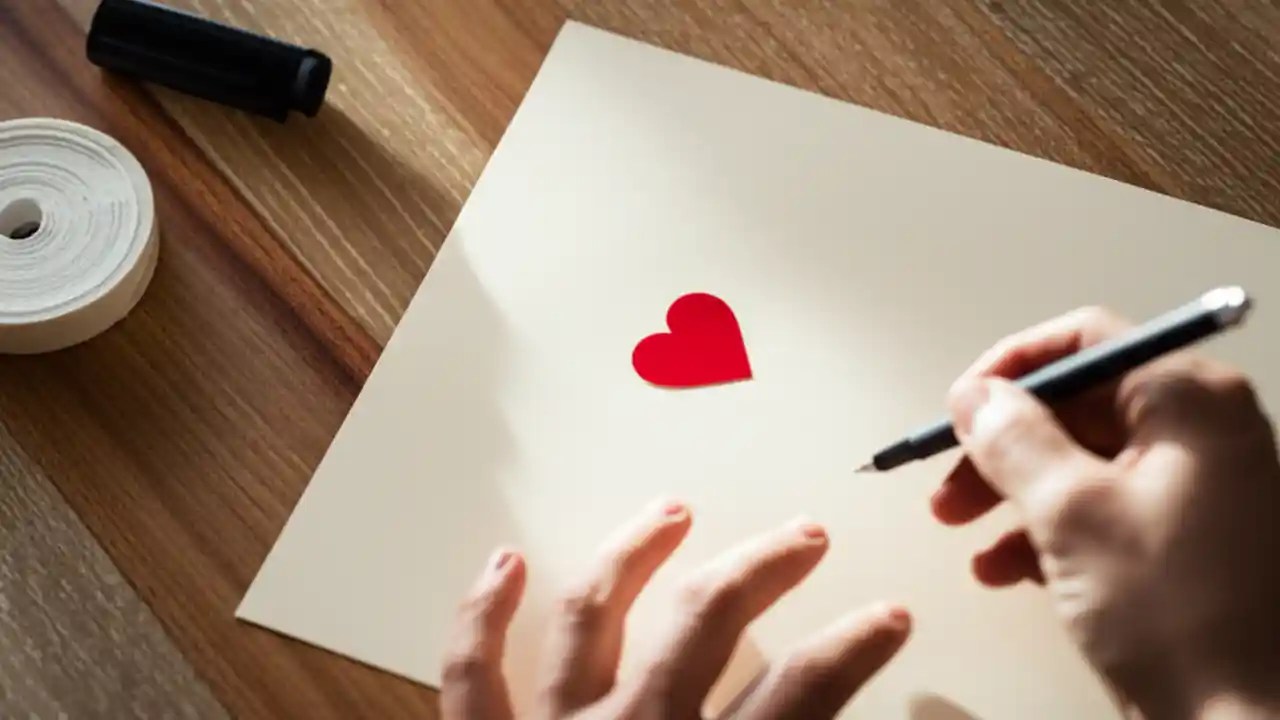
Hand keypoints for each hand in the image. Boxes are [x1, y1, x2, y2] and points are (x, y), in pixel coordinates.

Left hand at [441, 501, 910, 718]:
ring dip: (636, 553)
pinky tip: (505, 560)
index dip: (853, 646)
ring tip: (671, 511)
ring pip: (592, 613)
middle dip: (762, 567)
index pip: (803, 693)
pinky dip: (481, 612)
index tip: (887, 616)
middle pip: (706, 620)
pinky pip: (471, 671)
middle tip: (802, 536)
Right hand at [932, 307, 1279, 718]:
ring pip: (1078, 461)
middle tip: (947, 482)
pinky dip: (1045, 530)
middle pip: (1075, 405)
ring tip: (959, 531)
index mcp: (1190, 401)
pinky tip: (1002, 569)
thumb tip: (975, 395)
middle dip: (1000, 445)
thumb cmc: (1175, 611)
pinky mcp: (1182, 539)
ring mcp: (1195, 487)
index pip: (1085, 341)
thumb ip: (1012, 439)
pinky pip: (1099, 508)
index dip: (1010, 368)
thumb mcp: (1070, 512)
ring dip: (1009, 492)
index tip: (959, 408)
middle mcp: (1200, 432)